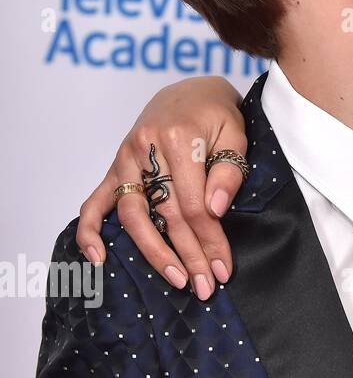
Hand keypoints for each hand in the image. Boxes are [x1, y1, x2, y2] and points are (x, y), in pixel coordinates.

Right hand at [77, 76, 245, 299]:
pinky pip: (95, 202)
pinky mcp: (114, 168)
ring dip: (153, 252)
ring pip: (133, 214)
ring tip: (175, 280)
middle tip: (204, 286)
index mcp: (179, 138)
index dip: (209, 240)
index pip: (194, 204)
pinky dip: (91, 230)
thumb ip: (228, 171)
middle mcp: (145, 149)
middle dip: (188, 254)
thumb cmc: (217, 116)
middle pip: (166, 214)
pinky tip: (98, 259)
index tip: (223, 268)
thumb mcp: (235, 134)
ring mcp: (125, 159)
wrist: (190, 91)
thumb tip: (215, 210)